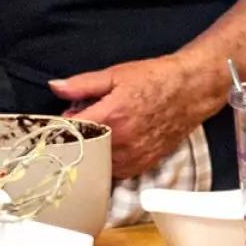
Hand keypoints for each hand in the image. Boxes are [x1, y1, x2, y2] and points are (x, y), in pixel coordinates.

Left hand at [50, 54, 226, 179]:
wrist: (190, 91)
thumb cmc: (153, 79)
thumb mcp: (114, 75)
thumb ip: (82, 85)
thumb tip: (55, 87)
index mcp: (112, 117)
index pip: (72, 131)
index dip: (60, 125)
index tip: (56, 120)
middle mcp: (123, 141)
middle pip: (83, 149)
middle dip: (74, 138)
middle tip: (76, 123)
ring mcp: (136, 155)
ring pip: (100, 163)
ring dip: (91, 151)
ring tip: (94, 131)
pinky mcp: (147, 163)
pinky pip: (119, 171)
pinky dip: (109, 161)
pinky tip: (109, 144)